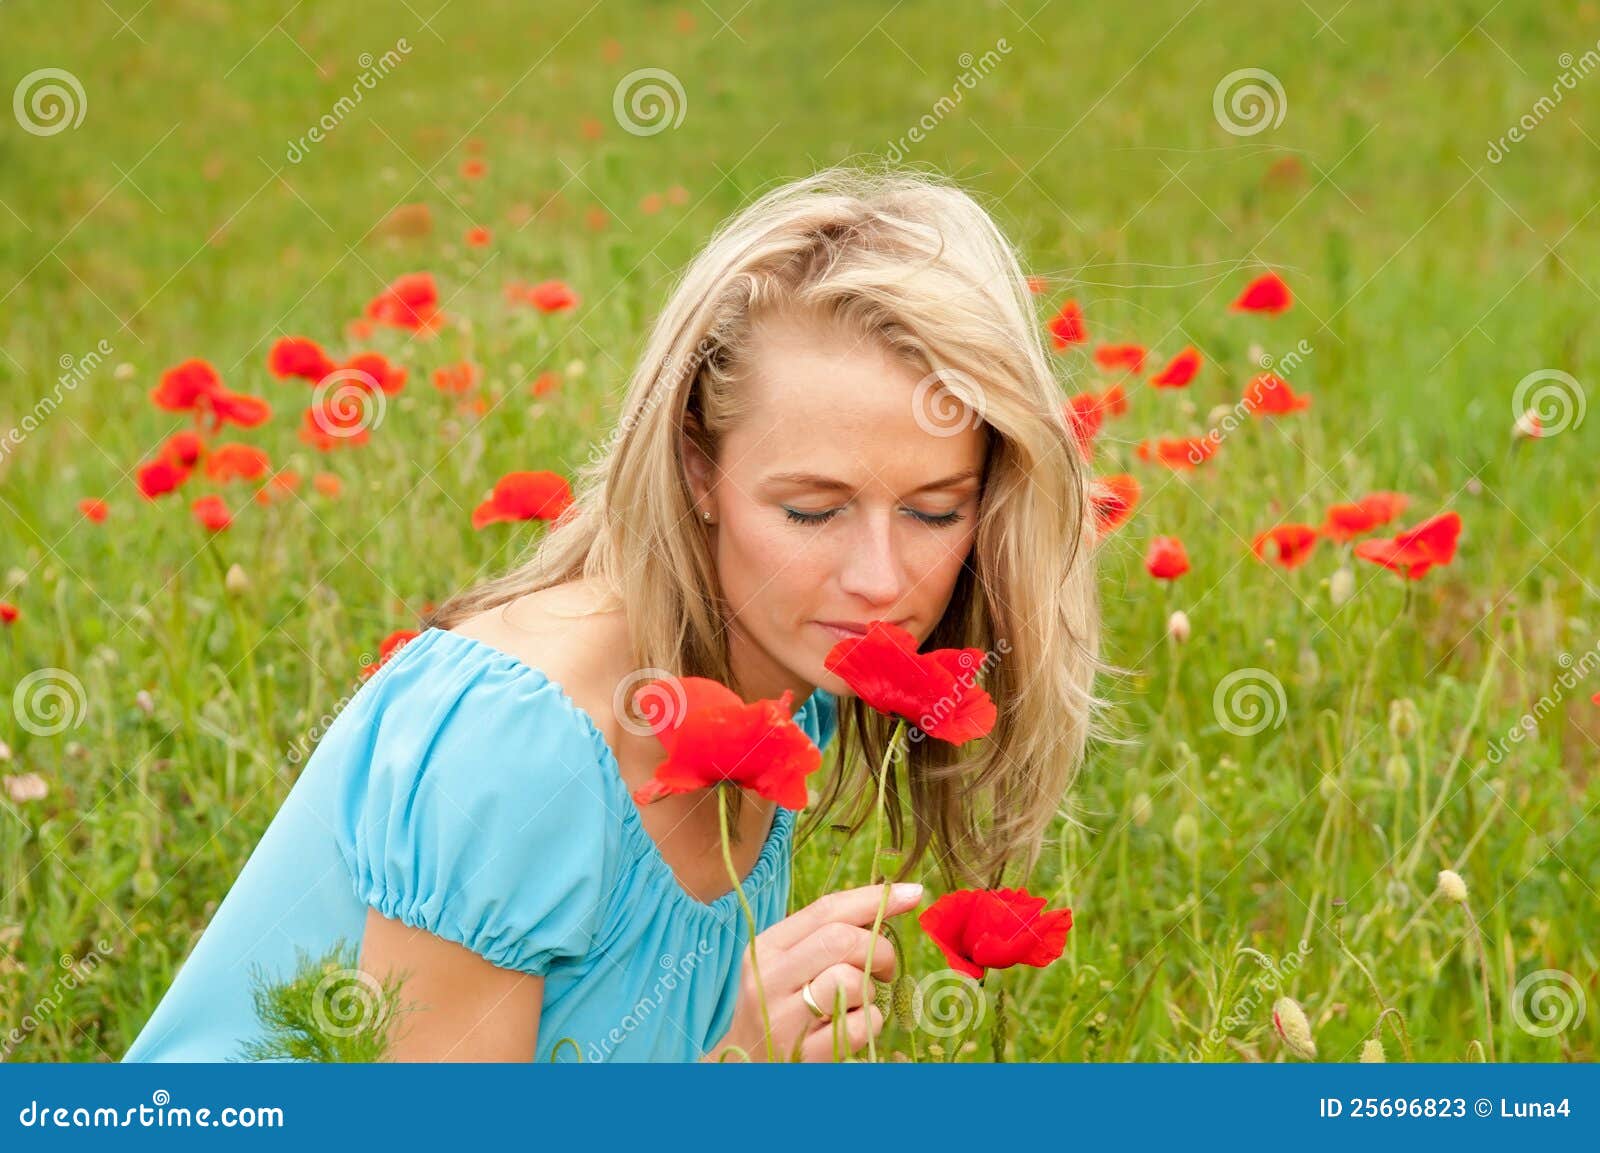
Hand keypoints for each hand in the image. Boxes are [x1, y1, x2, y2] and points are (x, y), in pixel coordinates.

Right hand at [701, 881, 922, 1061]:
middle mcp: (769, 980)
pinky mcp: (804, 1056)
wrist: (746, 1069)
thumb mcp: (790, 966)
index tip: (913, 893)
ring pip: (850, 981)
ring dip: (869, 991)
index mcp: (766, 948)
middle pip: (841, 940)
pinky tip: (853, 1027)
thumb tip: (893, 899)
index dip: (874, 898)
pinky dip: (870, 1023)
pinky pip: (859, 1026)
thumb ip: (828, 935)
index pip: (825, 910)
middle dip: (879, 949)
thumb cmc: (780, 1008)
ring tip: (856, 1002)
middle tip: (886, 969)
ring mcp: (784, 1020)